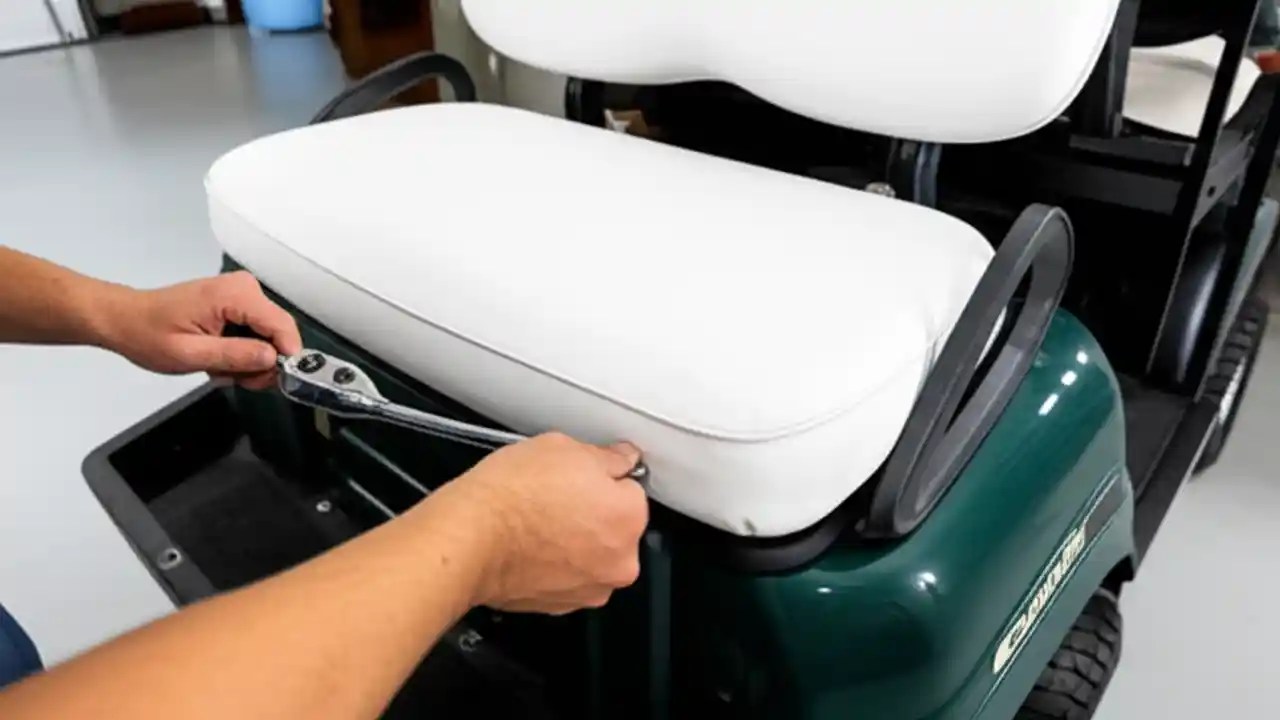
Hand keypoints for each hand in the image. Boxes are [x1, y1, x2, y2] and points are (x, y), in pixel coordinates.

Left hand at [100, 271, 301, 388]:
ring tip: (218, 368)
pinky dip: (242, 351)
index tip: (267, 382)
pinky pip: (257, 333)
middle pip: (278, 333)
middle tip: (231, 378)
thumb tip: (273, 359)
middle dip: (261, 363)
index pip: (282, 326)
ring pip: (269, 337)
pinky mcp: (238, 302)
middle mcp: (245, 288)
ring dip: (248, 360)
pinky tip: (219, 358)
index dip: (285, 358)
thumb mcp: (190, 354)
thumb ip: (235, 355)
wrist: (125, 319)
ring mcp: (243, 294)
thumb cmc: (149, 335)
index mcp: (235, 295)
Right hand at [433, 433, 648, 614]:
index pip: (631, 490)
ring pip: (593, 555)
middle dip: (595, 513)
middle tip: (557, 496)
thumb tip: (620, 459)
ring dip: (576, 541)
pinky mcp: (560, 606)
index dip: (603, 479)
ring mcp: (590, 588)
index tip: (581, 477)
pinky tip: (531, 544)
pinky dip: (556, 564)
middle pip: (616, 528)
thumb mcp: (563, 448)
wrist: (468, 538)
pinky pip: (568, 577)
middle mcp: (619, 561)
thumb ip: (606, 457)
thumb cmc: (510, 496)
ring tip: (539, 521)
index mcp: (629, 518)